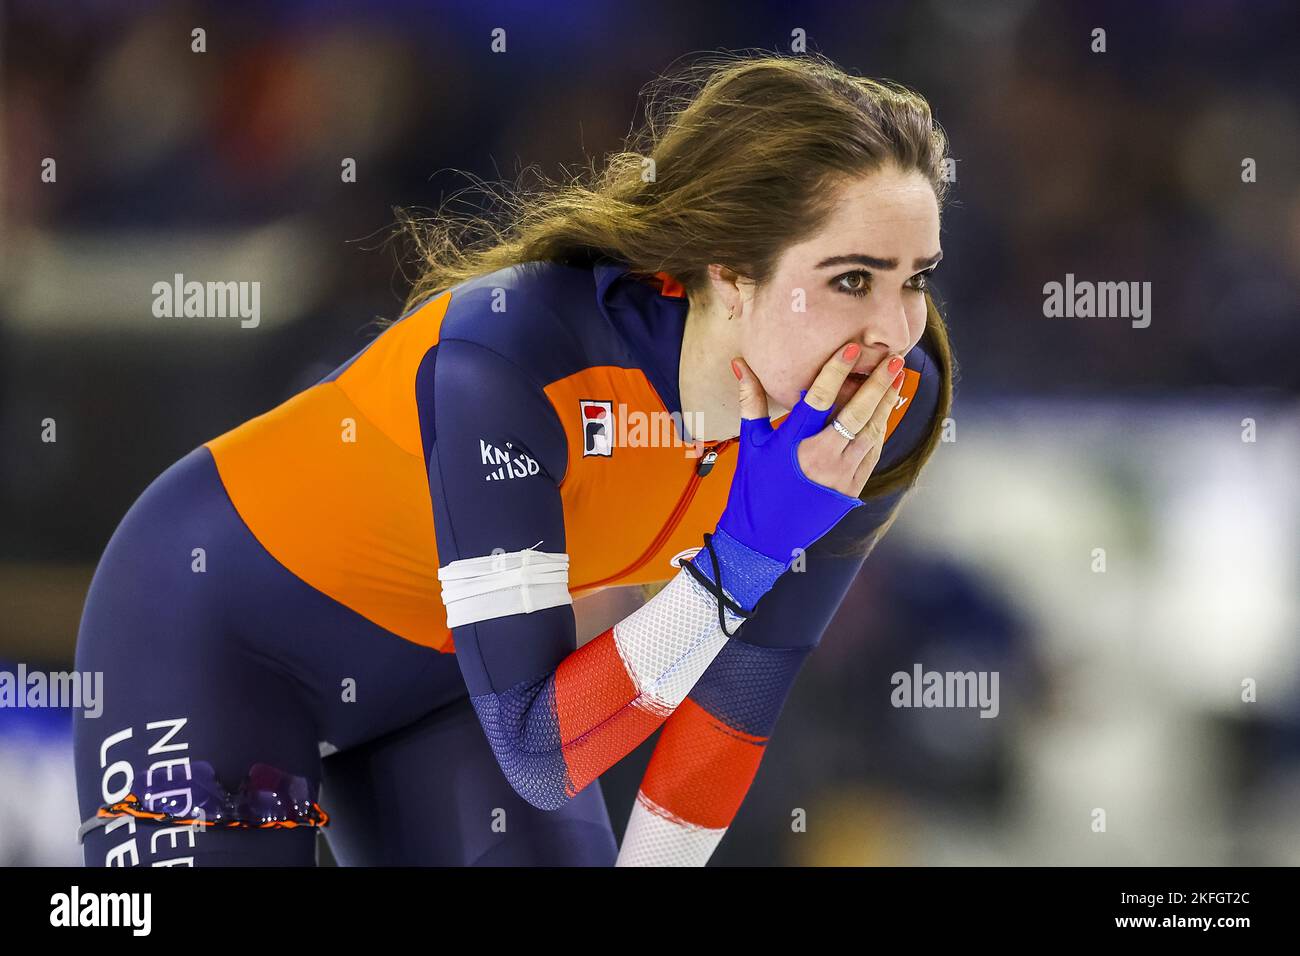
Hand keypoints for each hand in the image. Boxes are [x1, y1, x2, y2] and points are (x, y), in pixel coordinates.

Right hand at [711, 344, 901, 564]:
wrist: (763, 538)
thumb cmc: (753, 487)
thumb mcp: (750, 444)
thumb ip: (751, 401)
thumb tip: (741, 364)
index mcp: (794, 444)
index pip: (820, 400)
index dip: (837, 371)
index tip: (853, 348)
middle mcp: (822, 459)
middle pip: (857, 414)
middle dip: (878, 384)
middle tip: (895, 359)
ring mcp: (841, 476)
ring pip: (871, 433)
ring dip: (886, 404)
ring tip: (896, 378)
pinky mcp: (851, 490)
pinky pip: (871, 454)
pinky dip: (880, 430)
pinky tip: (885, 412)